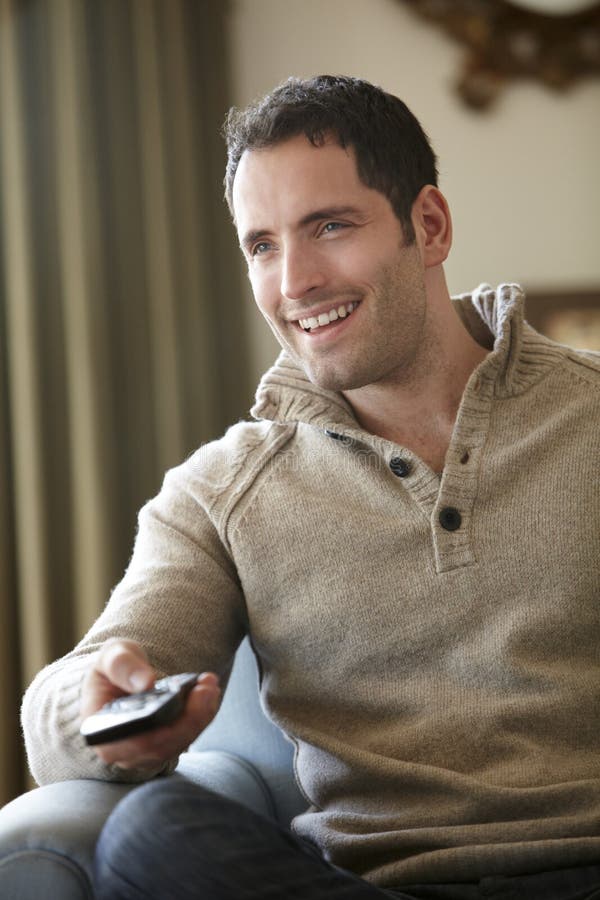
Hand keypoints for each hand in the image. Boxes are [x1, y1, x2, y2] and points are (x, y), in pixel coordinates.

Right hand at [80, 638, 220, 770]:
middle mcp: (121, 749)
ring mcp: (144, 752)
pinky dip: (202, 715)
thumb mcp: (111, 655)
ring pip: (177, 744)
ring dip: (200, 716)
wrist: (123, 676)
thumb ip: (122, 665)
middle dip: (188, 719)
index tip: (175, 705)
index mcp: (99, 729)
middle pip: (158, 746)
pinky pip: (186, 737)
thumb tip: (145, 683)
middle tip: (205, 689)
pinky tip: (209, 691)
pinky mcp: (165, 745)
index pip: (125, 743)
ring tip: (209, 685)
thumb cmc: (114, 668)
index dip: (153, 732)